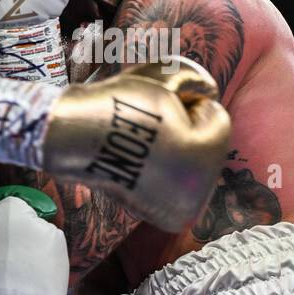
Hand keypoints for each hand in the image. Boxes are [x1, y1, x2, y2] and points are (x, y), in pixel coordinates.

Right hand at [0, 57, 230, 231]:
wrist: (76, 137)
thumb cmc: (122, 105)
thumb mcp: (166, 78)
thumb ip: (199, 81)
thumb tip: (210, 94)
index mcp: (206, 155)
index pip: (217, 117)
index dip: (188, 103)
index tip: (158, 107)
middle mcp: (199, 189)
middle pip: (210, 145)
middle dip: (189, 130)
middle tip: (150, 124)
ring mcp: (181, 207)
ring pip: (196, 166)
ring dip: (180, 152)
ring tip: (143, 142)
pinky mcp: (164, 216)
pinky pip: (179, 186)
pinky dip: (167, 174)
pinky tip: (142, 162)